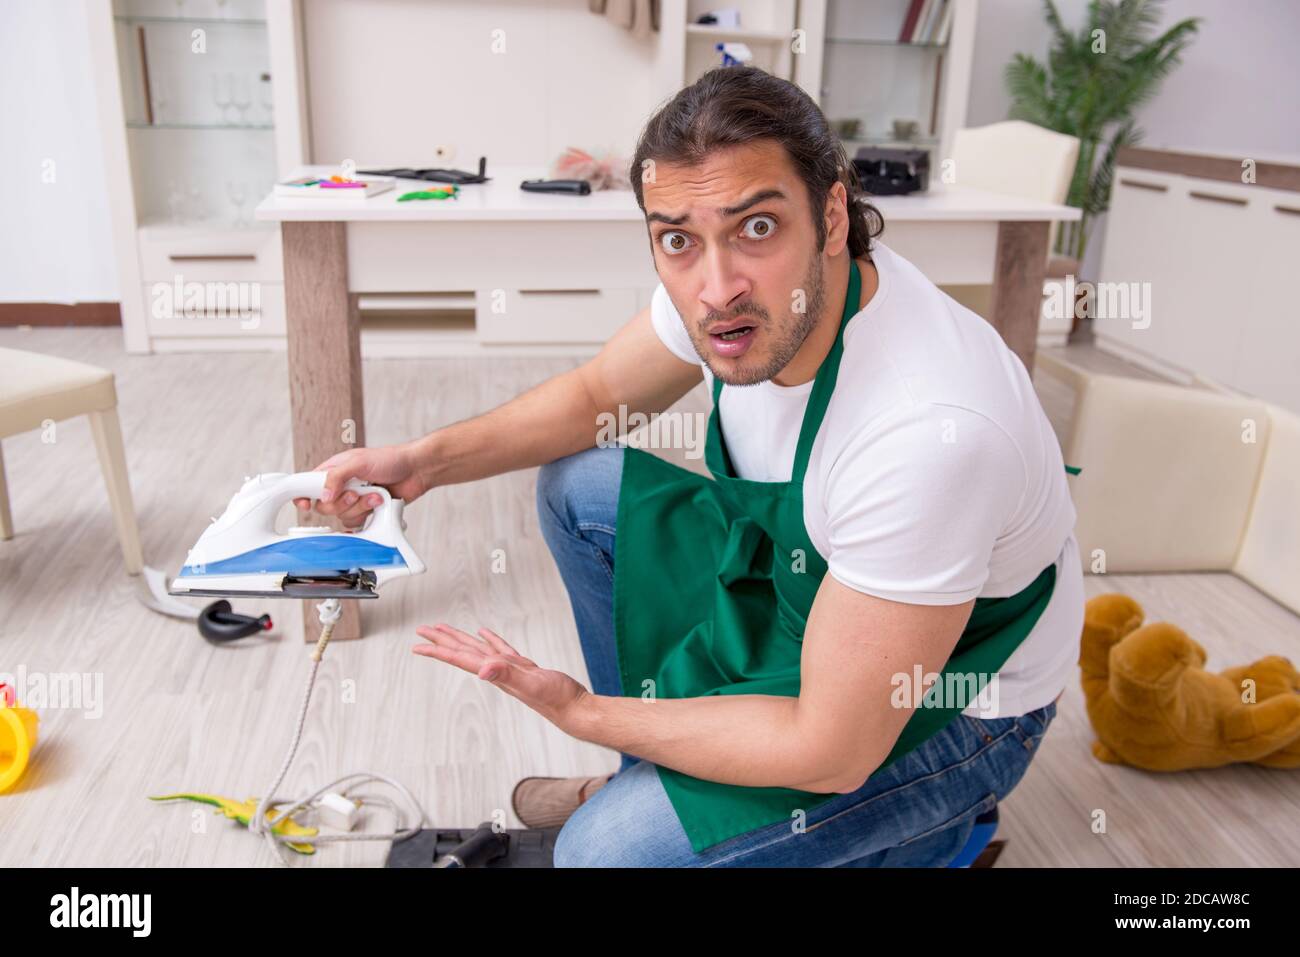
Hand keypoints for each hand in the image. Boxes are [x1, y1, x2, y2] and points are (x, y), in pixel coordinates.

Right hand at [292, 443, 427, 529]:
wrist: (416, 471)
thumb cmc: (390, 459)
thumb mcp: (359, 462)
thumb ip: (337, 477)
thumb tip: (323, 496)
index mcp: (334, 470)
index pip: (308, 484)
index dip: (302, 495)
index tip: (304, 504)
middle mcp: (341, 486)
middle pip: (324, 506)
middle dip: (342, 503)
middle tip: (356, 493)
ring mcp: (354, 500)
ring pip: (341, 516)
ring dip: (360, 507)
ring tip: (375, 494)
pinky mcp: (367, 511)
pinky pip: (356, 523)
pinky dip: (368, 515)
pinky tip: (379, 504)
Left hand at [413, 623, 590, 734]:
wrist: (574, 709)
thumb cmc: (557, 699)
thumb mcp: (532, 683)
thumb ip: (508, 675)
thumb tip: (482, 671)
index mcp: (496, 673)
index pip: (460, 659)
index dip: (438, 651)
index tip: (418, 646)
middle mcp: (498, 671)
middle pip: (463, 652)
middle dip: (442, 641)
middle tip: (422, 631)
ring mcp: (510, 669)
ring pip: (479, 649)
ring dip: (461, 639)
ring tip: (445, 630)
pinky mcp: (523, 667)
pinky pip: (501, 649)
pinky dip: (491, 640)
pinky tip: (484, 633)